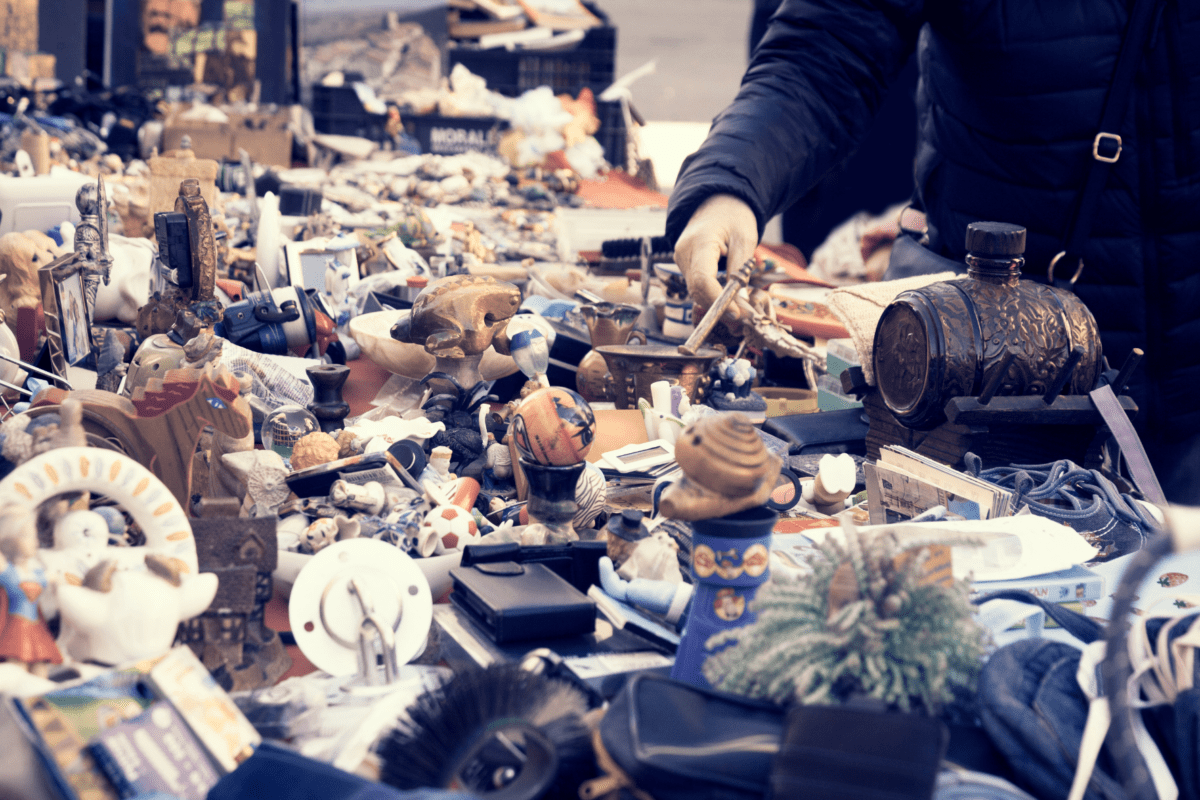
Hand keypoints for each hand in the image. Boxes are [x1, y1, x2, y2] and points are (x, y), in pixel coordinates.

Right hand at [672, 194, 757, 314]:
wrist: (716, 203)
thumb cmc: (733, 216)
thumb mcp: (745, 239)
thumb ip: (741, 271)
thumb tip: (741, 303)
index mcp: (699, 242)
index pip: (702, 280)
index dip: (718, 301)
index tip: (736, 313)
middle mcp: (683, 253)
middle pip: (696, 290)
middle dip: (718, 308)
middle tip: (742, 319)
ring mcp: (681, 260)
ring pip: (695, 292)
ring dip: (715, 304)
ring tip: (739, 312)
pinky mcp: (684, 265)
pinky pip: (696, 286)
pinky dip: (711, 296)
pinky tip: (727, 301)